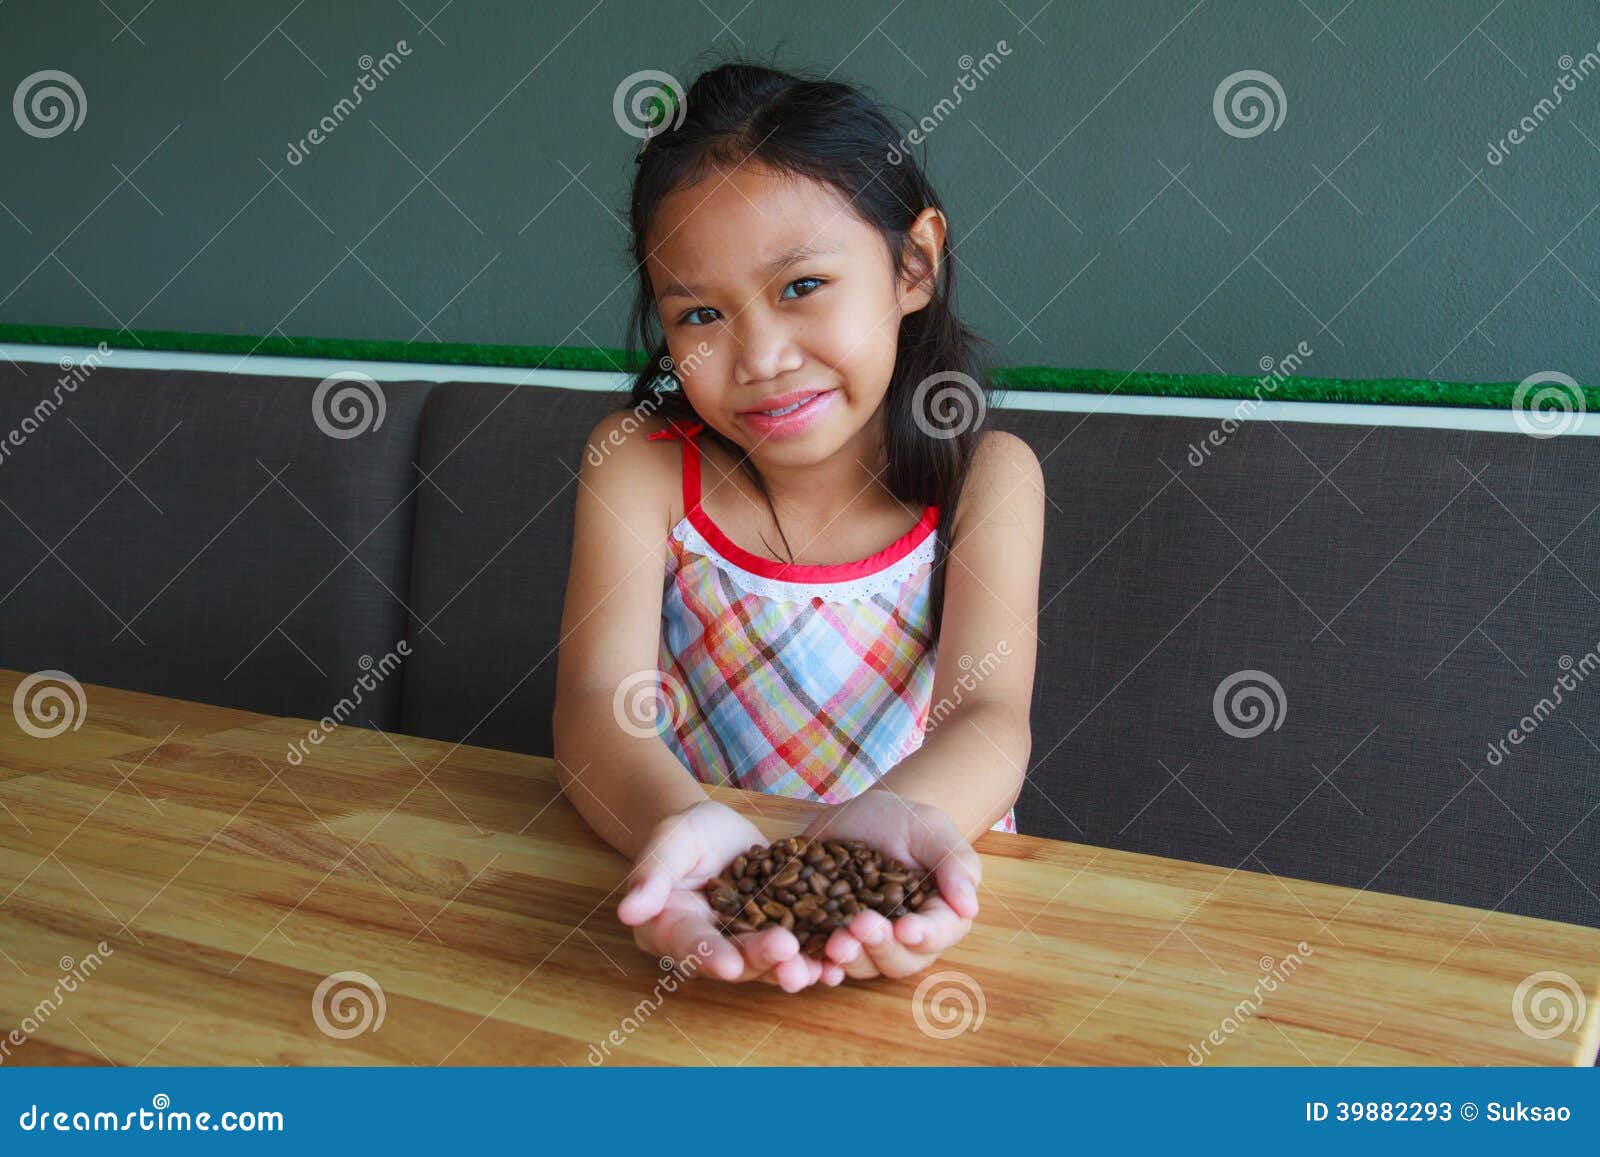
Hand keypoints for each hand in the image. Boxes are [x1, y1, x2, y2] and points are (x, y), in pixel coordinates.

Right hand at [616, 800, 844, 990]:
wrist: (718, 831)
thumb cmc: (686, 833)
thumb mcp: (670, 841)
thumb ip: (652, 873)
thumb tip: (628, 910)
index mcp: (671, 929)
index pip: (690, 945)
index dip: (709, 955)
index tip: (729, 964)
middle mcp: (709, 947)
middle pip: (735, 960)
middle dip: (763, 961)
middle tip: (789, 956)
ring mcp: (745, 945)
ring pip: (769, 964)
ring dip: (795, 969)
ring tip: (821, 969)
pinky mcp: (777, 935)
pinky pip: (798, 951)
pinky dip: (818, 957)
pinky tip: (840, 960)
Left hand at [798, 788, 981, 980]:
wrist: (865, 817)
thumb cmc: (908, 822)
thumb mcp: (933, 830)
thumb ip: (955, 865)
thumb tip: (970, 907)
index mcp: (938, 915)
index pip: (938, 933)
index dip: (924, 935)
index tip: (906, 928)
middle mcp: (905, 938)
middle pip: (899, 959)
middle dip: (880, 947)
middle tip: (863, 926)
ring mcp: (868, 942)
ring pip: (864, 965)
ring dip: (850, 959)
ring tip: (835, 942)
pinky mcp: (832, 936)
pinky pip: (828, 962)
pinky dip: (820, 968)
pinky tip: (812, 966)